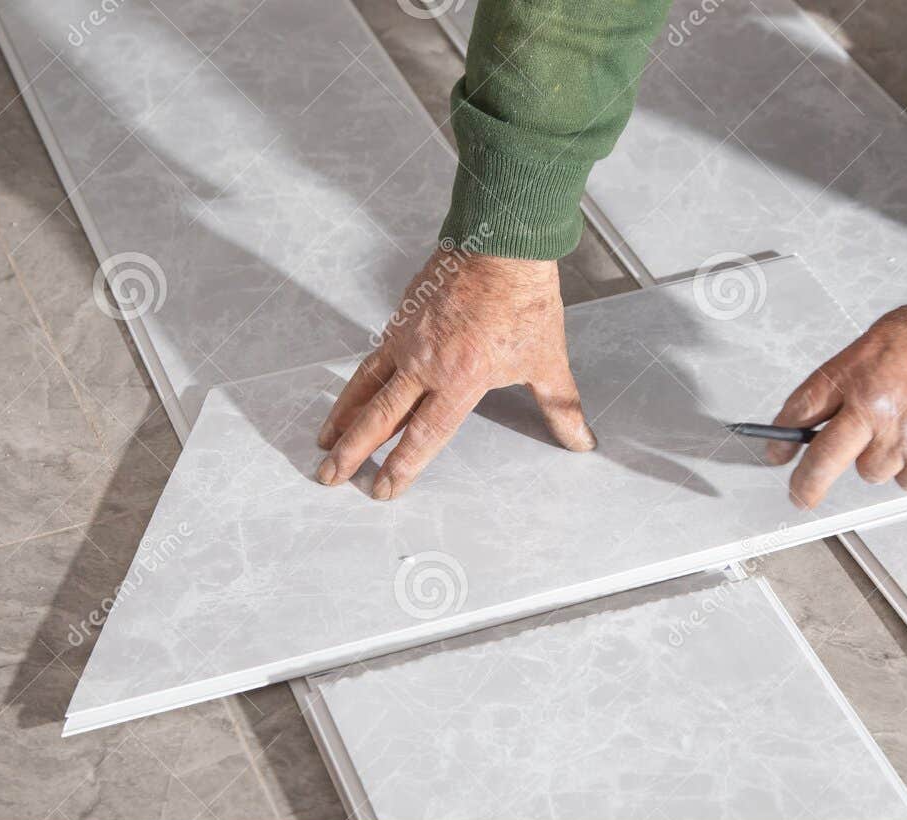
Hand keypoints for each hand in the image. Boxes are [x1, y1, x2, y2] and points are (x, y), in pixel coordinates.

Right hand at [315, 248, 595, 500]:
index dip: (401, 467)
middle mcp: (425, 364)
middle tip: (328, 476)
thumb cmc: (524, 298)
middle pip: (379, 418)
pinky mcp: (402, 317)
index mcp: (460, 380)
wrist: (501, 242)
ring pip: (366, 387)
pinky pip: (375, 356)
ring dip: (343, 417)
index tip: (382, 489)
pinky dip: (358, 380)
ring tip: (325, 441)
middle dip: (353, 452)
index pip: (423, 435)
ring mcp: (407, 339)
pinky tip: (352, 393)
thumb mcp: (547, 359)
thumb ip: (560, 405)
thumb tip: (582, 439)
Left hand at [769, 286, 906, 507]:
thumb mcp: (887, 334)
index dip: (782, 435)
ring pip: (871, 472)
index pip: (801, 410)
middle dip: (806, 484)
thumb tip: (827, 408)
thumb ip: (853, 372)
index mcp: (856, 372)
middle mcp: (873, 408)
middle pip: (821, 462)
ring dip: (882, 458)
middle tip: (800, 495)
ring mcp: (903, 438)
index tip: (776, 450)